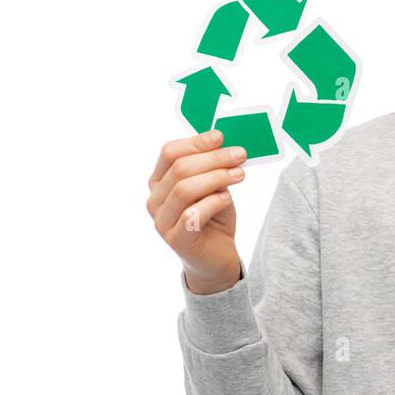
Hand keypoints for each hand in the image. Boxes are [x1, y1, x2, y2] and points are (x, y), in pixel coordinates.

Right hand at [147, 129, 246, 293]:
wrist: (216, 258)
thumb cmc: (214, 218)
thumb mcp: (214, 187)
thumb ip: (212, 168)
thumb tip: (223, 144)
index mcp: (159, 181)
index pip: (170, 152)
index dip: (196, 142)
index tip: (221, 136)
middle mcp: (154, 200)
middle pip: (180, 168)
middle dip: (213, 158)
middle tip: (239, 155)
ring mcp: (161, 221)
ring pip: (184, 189)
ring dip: (216, 178)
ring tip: (239, 175)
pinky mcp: (175, 239)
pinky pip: (191, 215)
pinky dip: (213, 203)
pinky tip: (227, 199)